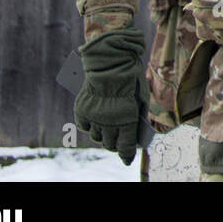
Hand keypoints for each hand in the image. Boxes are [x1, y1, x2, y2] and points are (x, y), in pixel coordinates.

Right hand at [74, 26, 146, 165]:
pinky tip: (95, 120)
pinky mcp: (82, 111)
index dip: (127, 155)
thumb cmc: (130, 80)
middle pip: (110, 144)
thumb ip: (137, 117)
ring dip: (102, 135)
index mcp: (126, 120)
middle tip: (118, 142)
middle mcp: (109, 122)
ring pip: (96, 137)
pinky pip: (84, 127)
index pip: (126, 147)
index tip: (127, 159)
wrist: (111, 62)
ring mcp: (94, 117)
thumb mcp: (141, 99)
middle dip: (115, 145)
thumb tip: (134, 133)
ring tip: (107, 129)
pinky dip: (89, 126)